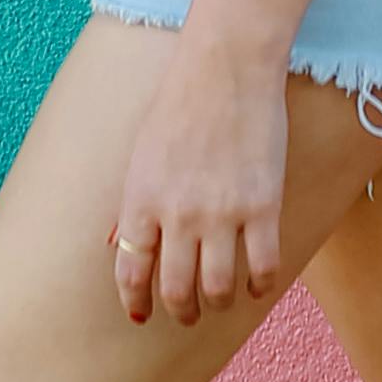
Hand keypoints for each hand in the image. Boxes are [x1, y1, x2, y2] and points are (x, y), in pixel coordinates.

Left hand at [108, 35, 289, 326]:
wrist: (225, 67)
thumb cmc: (180, 103)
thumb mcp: (141, 154)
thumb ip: (134, 203)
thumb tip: (118, 243)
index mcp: (141, 200)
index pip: (131, 271)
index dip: (135, 301)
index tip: (141, 314)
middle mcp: (178, 215)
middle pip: (176, 290)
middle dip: (181, 311)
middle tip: (188, 314)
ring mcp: (222, 213)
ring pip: (219, 288)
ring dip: (218, 303)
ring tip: (221, 301)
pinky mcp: (263, 206)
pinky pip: (263, 267)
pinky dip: (259, 286)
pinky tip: (258, 286)